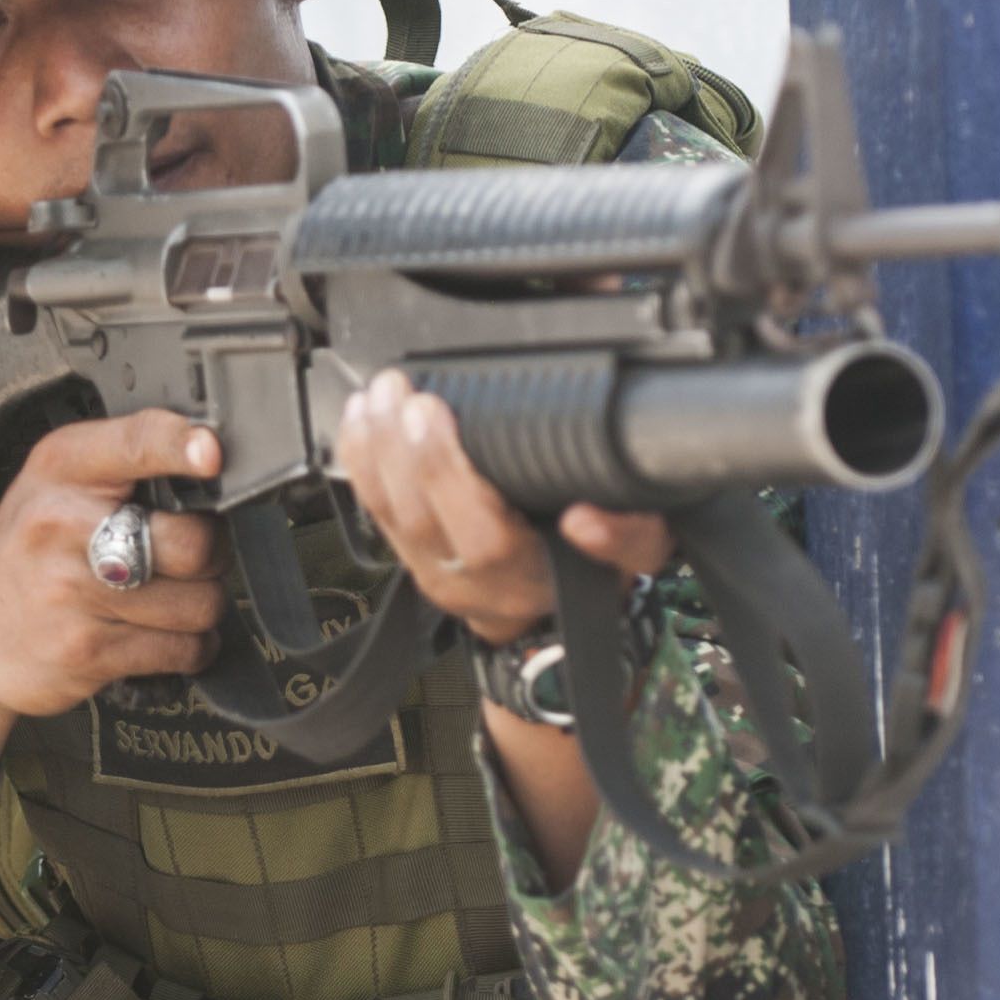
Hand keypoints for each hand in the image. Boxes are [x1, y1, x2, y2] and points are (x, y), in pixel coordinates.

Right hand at [0, 412, 224, 858]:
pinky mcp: (87, 651)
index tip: (213, 454)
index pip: (137, 442)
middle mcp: (61, 524)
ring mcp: (72, 592)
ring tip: (166, 599)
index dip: (185, 446)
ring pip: (199, 603)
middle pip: (193, 542)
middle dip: (213, 555)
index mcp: (61, 468)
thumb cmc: (29, 552)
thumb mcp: (55, 484)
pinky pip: (182, 649)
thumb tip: (218, 459)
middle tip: (189, 557)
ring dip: (200, 607)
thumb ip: (127, 464)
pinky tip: (160, 634)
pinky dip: (190, 648)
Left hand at [330, 371, 677, 885]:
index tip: (435, 411)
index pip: (480, 538)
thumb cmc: (595, 568)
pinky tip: (359, 418)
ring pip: (387, 515)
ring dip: (374, 447)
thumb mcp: (640, 555)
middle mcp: (470, 582)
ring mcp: (431, 571)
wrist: (555, 608)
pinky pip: (372, 509)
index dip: (447, 474)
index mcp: (527, 579)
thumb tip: (587, 520)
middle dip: (400, 447)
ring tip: (376, 394)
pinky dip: (361, 460)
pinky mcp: (407, 555)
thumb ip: (628, 538)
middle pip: (420, 520)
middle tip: (399, 390)